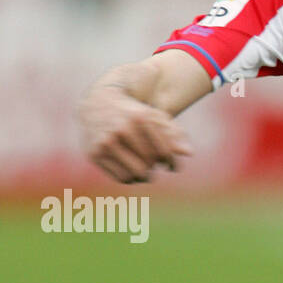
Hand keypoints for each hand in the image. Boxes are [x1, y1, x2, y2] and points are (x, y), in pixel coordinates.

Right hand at [78, 85, 192, 183]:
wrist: (97, 103)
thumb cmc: (134, 113)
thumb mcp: (155, 117)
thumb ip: (175, 133)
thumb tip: (189, 153)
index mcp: (140, 118)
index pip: (164, 152)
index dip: (171, 162)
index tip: (172, 166)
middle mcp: (122, 129)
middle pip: (150, 164)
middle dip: (155, 166)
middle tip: (154, 164)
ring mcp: (106, 142)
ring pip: (136, 174)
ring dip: (144, 176)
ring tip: (146, 170)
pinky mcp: (94, 153)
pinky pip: (121, 178)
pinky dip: (130, 178)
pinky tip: (131, 170)